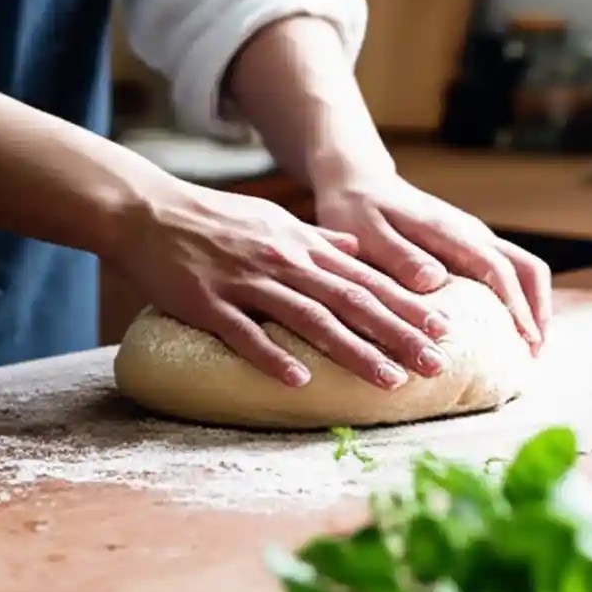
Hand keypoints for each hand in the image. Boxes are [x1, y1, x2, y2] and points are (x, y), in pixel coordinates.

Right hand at [111, 179, 451, 388]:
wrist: (145, 210)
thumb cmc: (207, 218)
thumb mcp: (269, 219)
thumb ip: (314, 238)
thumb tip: (354, 248)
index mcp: (298, 244)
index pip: (364, 278)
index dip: (406, 305)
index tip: (445, 330)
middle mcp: (281, 262)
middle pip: (350, 301)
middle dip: (398, 334)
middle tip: (436, 365)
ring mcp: (244, 282)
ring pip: (310, 319)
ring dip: (354, 351)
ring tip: (390, 381)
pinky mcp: (206, 303)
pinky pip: (244, 334)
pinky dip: (272, 356)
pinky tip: (299, 381)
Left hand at [313, 173, 550, 354]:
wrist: (357, 183)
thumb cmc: (357, 210)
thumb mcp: (367, 232)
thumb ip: (398, 255)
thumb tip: (435, 280)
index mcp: (449, 229)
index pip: (497, 267)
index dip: (515, 304)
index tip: (524, 340)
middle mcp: (470, 231)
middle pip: (526, 267)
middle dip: (536, 309)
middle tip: (532, 353)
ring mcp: (471, 236)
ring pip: (519, 268)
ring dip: (529, 305)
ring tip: (524, 347)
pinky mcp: (464, 244)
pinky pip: (503, 270)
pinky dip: (513, 297)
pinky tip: (500, 327)